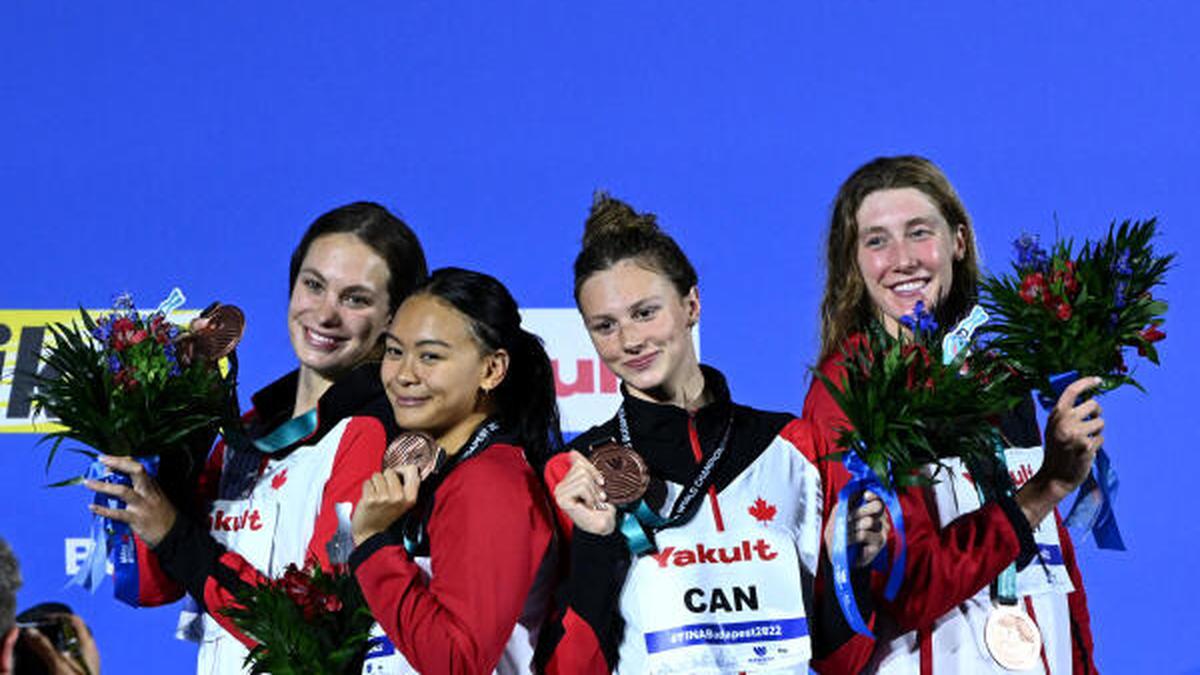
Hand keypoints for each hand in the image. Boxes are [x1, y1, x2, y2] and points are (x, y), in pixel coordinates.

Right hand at [19, 614, 100, 674]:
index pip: (73, 619)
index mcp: (86, 643)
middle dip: (55, 629)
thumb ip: (44, 647)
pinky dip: (60, 652)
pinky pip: (72, 654)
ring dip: (56, 642)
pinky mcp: (85, 669)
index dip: (56, 617)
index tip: (41, 621)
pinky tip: (51, 661)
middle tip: (39, 634)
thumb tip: (32, 633)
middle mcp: (90, 649)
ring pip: (72, 643)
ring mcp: (89, 659)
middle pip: (73, 630)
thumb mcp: (56, 664)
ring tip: (42, 647)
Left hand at [85, 455, 176, 547]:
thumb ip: (142, 488)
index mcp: (152, 485)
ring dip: (104, 486)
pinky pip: (118, 513)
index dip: (122, 460)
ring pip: (123, 491)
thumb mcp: (157, 496)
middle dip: (118, 463)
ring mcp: (142, 505)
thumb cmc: (163, 516)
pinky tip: (92, 507)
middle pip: (135, 471)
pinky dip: (103, 510)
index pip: (138, 466)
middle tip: (102, 459)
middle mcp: (148, 492)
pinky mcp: (137, 519)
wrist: (173, 534)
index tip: (108, 459)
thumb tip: (120, 480)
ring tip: (88, 482)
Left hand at [351, 466, 419, 546]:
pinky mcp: (370, 499)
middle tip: (383, 492)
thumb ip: (407, 486)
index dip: (402, 470)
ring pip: (377, 476)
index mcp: (411, 498)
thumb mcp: (404, 504)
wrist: (371, 535)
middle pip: (390, 471)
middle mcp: (399, 497)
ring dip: (374, 484)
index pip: (412, 470)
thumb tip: (403, 468)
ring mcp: (384, 498)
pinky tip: (369, 500)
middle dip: (384, 478)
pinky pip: (367, 483)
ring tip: (376, 497)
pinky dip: (366, 489)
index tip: (396, 476)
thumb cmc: (386, 516)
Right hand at [553, 451, 616, 535]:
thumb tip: (573, 452)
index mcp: (568, 482)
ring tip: (593, 503)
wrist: (602, 527)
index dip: (591, 468)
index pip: (576, 460)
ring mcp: (560, 493)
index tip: (600, 481)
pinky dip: (590, 496)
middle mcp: (561, 486)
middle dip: (594, 484)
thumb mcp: (595, 485)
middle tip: (597, 498)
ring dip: (593, 492)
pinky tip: (588, 505)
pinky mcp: (562, 499)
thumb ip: (584, 468)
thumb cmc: (600, 510)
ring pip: (583, 477)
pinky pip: (582, 486)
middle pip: (581, 468)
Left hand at [824, 491, 890, 567]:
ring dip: (853, 526)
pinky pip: (865, 534)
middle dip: (860, 510)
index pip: (878, 497)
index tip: (865, 496)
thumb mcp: (840, 514)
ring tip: (844, 532)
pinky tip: (846, 540)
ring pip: (869, 521)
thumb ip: (846, 503)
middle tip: (847, 518)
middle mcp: (881, 516)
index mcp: (873, 508)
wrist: (841, 553)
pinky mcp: (880, 541)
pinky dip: (852, 536)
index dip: (873, 495)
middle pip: (878, 506)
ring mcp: (883, 529)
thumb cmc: (841, 531)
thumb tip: (850, 495)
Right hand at [1017, 376, 1103, 527]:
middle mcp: (1064, 421)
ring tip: (1084, 442)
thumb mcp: (1055, 428)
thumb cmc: (1057, 450)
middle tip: (1089, 423)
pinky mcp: (1086, 446)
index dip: (1086, 382)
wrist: (1054, 476)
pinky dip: (1097, 445)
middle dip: (1096, 414)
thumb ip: (1067, 414)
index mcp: (1055, 414)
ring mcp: (1075, 433)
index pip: (1072, 390)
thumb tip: (1089, 400)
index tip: (1098, 380)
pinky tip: (1085, 452)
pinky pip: (1101, 439)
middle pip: (1093, 405)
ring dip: (1096, 432)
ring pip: (1100, 423)